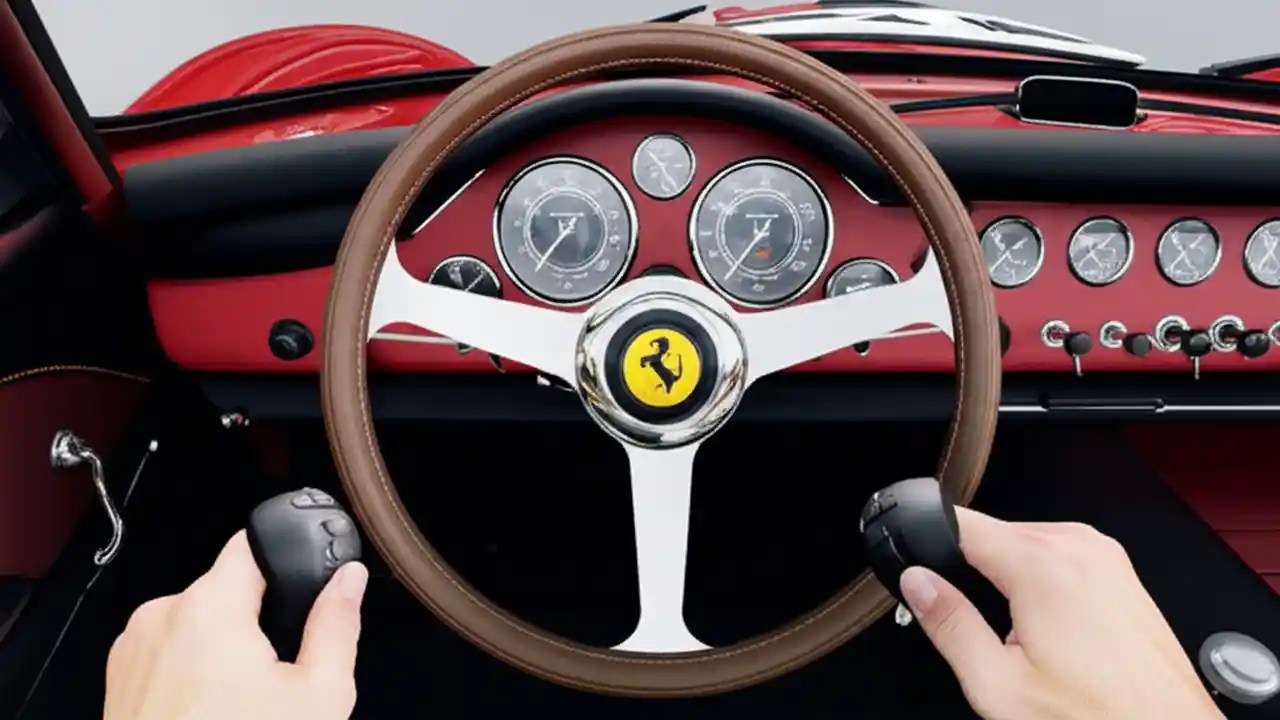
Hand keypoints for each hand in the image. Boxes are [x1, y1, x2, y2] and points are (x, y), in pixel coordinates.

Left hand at [104, 531, 367, 719]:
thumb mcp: (317, 696)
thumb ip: (337, 625)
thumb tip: (349, 581)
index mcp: (210, 608)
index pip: (253, 543)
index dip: (288, 555)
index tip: (307, 580)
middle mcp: (162, 618)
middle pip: (228, 590)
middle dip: (260, 620)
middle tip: (281, 675)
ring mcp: (133, 651)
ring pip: (199, 626)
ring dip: (226, 650)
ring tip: (245, 706)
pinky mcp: (120, 683)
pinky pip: (170, 656)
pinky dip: (195, 675)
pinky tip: (215, 716)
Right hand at [901, 508, 1222, 719]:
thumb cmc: (1098, 718)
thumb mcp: (999, 685)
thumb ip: (950, 625)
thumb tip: (917, 583)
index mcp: (1043, 565)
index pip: (963, 522)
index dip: (929, 541)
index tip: (920, 567)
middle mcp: (1080, 549)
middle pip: (995, 535)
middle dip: (973, 572)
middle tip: (983, 632)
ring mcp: (1107, 559)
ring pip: (1028, 547)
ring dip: (1010, 581)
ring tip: (1025, 642)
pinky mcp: (1122, 576)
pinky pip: (1062, 561)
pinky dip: (1044, 588)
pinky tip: (1054, 638)